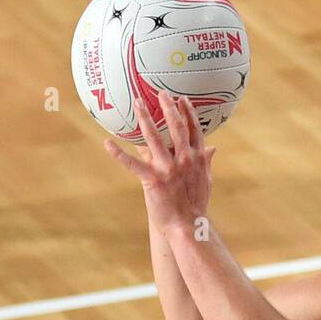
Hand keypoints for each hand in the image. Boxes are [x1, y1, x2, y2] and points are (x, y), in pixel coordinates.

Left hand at [105, 89, 216, 229]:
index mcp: (197, 159)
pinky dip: (118, 154)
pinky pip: (132, 164)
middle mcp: (184, 160)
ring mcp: (168, 169)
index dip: (188, 113)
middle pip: (177, 127)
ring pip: (155, 138)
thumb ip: (207, 161)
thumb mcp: (206, 180)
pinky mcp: (153, 180)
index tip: (182, 99)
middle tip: (160, 93)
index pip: (194, 130)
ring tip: (138, 104)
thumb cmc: (196, 205)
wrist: (188, 226)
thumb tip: (213, 147)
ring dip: (145, 118)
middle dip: (168, 108)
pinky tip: (107, 143)